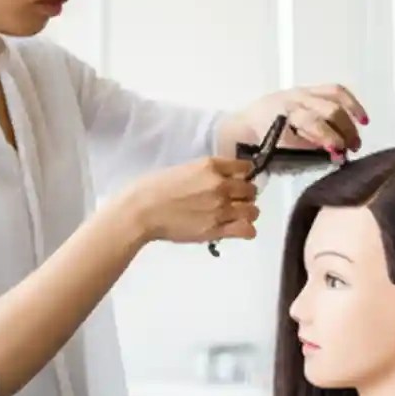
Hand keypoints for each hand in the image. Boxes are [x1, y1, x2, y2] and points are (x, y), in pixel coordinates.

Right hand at [122, 156, 260, 243]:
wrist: (141, 211)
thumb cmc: (153, 188)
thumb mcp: (183, 169)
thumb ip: (205, 173)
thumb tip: (219, 180)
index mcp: (211, 166)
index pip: (245, 167)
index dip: (244, 175)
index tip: (238, 180)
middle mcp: (221, 185)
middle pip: (251, 189)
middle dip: (245, 195)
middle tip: (234, 201)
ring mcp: (221, 208)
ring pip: (253, 210)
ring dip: (247, 212)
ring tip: (235, 216)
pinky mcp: (216, 229)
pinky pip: (247, 230)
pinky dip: (246, 230)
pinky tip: (236, 228)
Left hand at [222, 84, 367, 162]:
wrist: (246, 125)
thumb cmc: (264, 145)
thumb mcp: (282, 153)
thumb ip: (310, 153)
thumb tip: (336, 156)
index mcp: (284, 117)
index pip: (312, 123)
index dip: (328, 138)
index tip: (339, 151)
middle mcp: (294, 101)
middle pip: (328, 110)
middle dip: (344, 129)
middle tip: (353, 147)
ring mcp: (300, 93)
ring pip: (334, 96)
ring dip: (351, 115)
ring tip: (361, 131)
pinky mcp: (307, 90)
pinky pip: (334, 90)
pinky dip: (351, 102)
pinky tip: (361, 117)